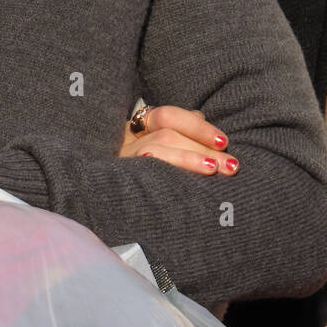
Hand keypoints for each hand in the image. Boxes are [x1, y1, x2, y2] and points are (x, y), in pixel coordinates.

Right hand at [119, 105, 238, 175]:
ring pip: (153, 151)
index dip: (196, 126)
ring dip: (188, 159)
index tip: (223, 142)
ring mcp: (118, 164)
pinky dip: (164, 177)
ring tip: (213, 170)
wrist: (96, 208)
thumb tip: (212, 140)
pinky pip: (139, 178)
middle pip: (164, 136)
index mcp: (135, 131)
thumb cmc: (146, 178)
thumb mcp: (162, 152)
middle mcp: (124, 145)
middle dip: (201, 147)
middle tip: (230, 165)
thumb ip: (183, 138)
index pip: (165, 117)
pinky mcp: (115, 183)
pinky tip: (181, 187)